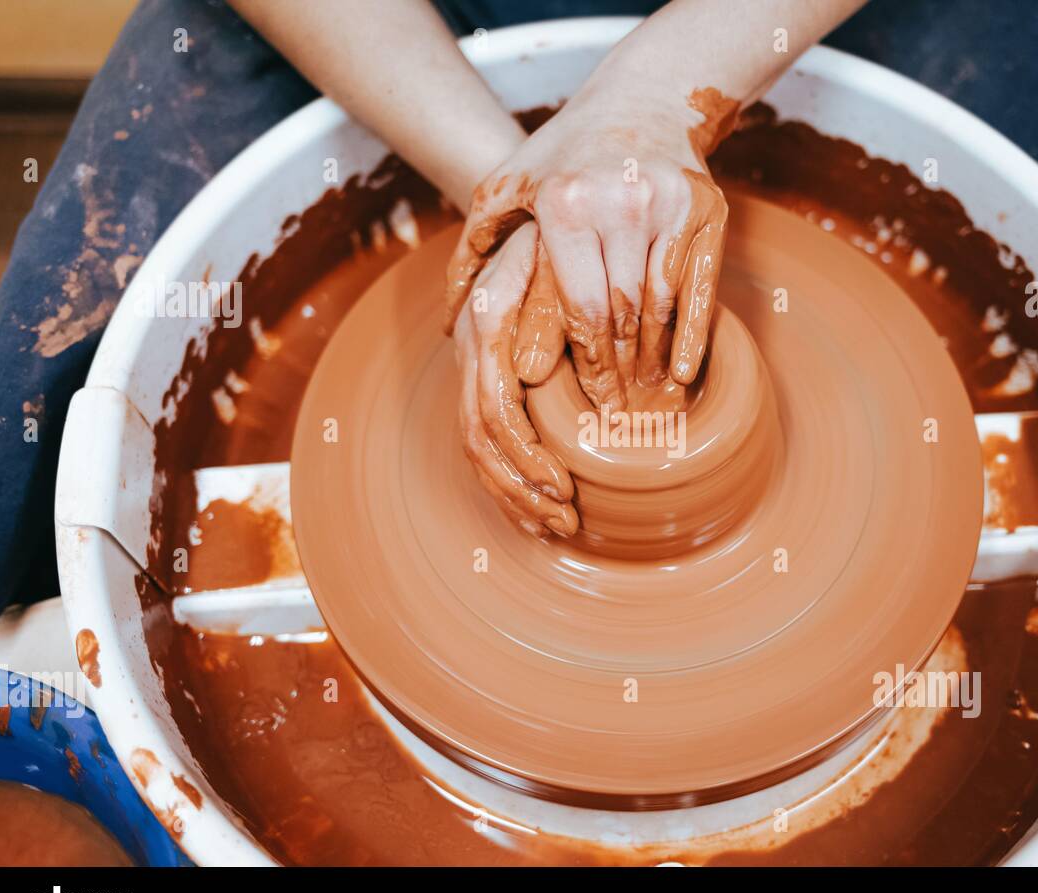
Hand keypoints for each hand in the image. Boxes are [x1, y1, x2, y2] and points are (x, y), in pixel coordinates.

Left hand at [445, 87, 728, 409]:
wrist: (643, 97)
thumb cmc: (566, 154)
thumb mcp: (509, 186)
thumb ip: (477, 250)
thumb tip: (451, 321)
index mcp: (564, 206)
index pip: (579, 309)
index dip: (589, 365)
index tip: (592, 403)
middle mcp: (618, 204)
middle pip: (622, 314)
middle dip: (621, 371)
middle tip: (620, 412)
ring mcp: (666, 205)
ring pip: (661, 306)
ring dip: (655, 358)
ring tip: (648, 395)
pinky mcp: (705, 208)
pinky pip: (699, 287)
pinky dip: (693, 335)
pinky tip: (684, 369)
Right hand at [452, 222, 578, 537]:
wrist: (534, 219)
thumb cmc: (562, 242)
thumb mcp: (560, 262)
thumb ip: (550, 309)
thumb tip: (533, 374)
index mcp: (485, 327)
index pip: (492, 409)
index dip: (525, 455)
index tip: (565, 484)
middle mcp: (470, 353)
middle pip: (480, 442)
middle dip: (522, 490)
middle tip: (567, 522)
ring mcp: (473, 369)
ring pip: (478, 451)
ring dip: (516, 496)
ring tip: (558, 527)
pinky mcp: (485, 383)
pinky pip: (486, 445)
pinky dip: (510, 484)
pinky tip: (538, 510)